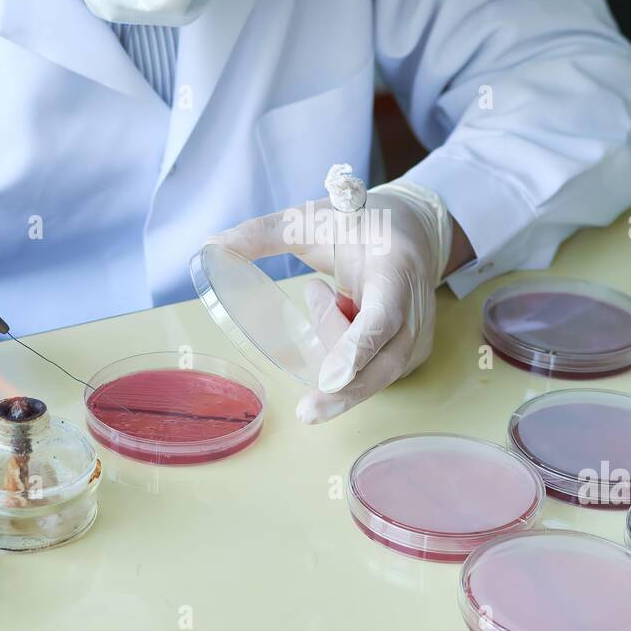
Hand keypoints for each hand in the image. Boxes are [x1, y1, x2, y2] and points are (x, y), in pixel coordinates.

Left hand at [212, 180, 452, 424]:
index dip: (357, 349)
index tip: (331, 379)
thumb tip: (211, 245)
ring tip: (322, 292)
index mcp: (394, 268)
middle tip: (306, 410)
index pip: (381, 315)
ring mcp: (420, 335)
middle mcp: (414, 308)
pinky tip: (343, 312)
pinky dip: (348, 359)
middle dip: (342, 390)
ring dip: (336, 350)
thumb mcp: (311, 220)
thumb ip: (263, 233)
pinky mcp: (415, 354)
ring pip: (376, 372)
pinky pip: (376, 374)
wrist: (413, 230)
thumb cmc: (357, 224)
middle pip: (382, 363)